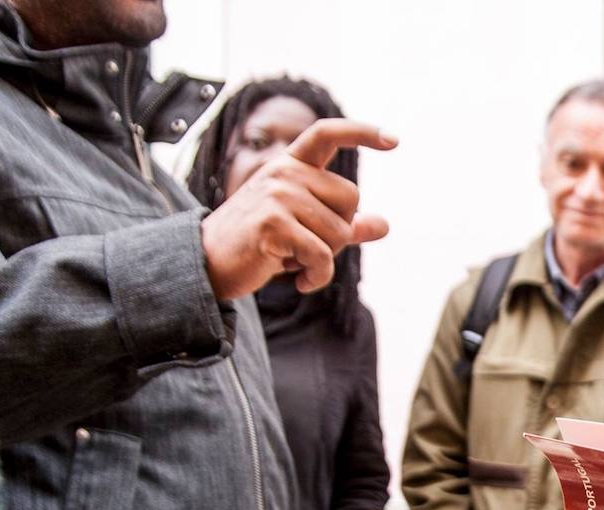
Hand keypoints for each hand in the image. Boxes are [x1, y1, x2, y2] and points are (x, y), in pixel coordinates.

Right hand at [201, 118, 397, 299]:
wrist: (209, 264)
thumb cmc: (260, 244)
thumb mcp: (304, 228)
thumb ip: (343, 224)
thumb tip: (384, 225)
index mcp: (289, 165)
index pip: (326, 135)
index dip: (361, 133)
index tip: (394, 140)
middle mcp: (284, 172)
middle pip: (351, 200)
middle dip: (338, 232)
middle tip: (306, 245)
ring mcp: (277, 195)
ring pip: (340, 232)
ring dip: (325, 258)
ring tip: (295, 259)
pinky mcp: (273, 224)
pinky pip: (322, 256)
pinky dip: (318, 277)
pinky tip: (300, 281)